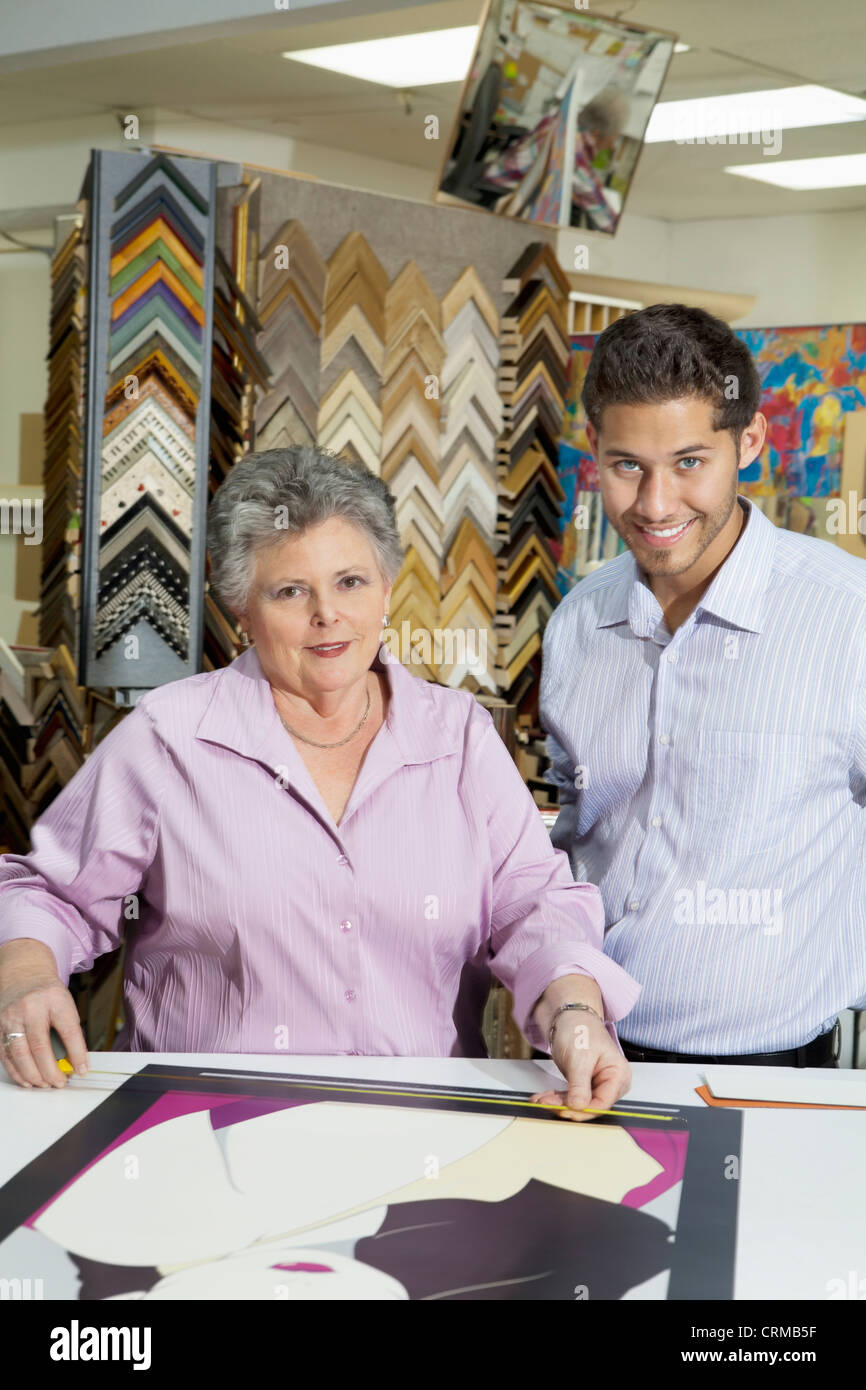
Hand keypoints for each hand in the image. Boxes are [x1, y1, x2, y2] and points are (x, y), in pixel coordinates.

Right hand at [0, 939, 87, 1088]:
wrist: (23, 974)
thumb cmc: (47, 994)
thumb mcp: (65, 1004)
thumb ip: (69, 1031)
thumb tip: (74, 1063)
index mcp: (54, 999)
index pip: (68, 1029)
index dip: (76, 1053)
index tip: (82, 1070)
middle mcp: (30, 1007)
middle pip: (39, 1045)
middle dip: (50, 1070)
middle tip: (59, 1082)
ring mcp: (11, 1017)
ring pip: (19, 1053)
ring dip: (33, 1075)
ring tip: (45, 1084)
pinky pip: (5, 1055)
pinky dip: (17, 1072)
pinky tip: (27, 1080)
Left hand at [530, 1010, 631, 1121]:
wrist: (568, 1016)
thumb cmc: (580, 1028)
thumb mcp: (580, 1057)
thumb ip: (580, 1085)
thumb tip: (579, 1107)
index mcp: (618, 1075)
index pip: (603, 1103)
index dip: (584, 1110)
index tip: (565, 1110)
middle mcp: (610, 1082)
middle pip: (590, 1105)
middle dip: (566, 1106)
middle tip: (547, 1103)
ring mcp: (596, 1084)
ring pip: (577, 1103)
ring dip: (557, 1103)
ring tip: (541, 1099)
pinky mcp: (582, 1084)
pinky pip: (570, 1097)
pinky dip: (556, 1098)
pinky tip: (543, 1097)